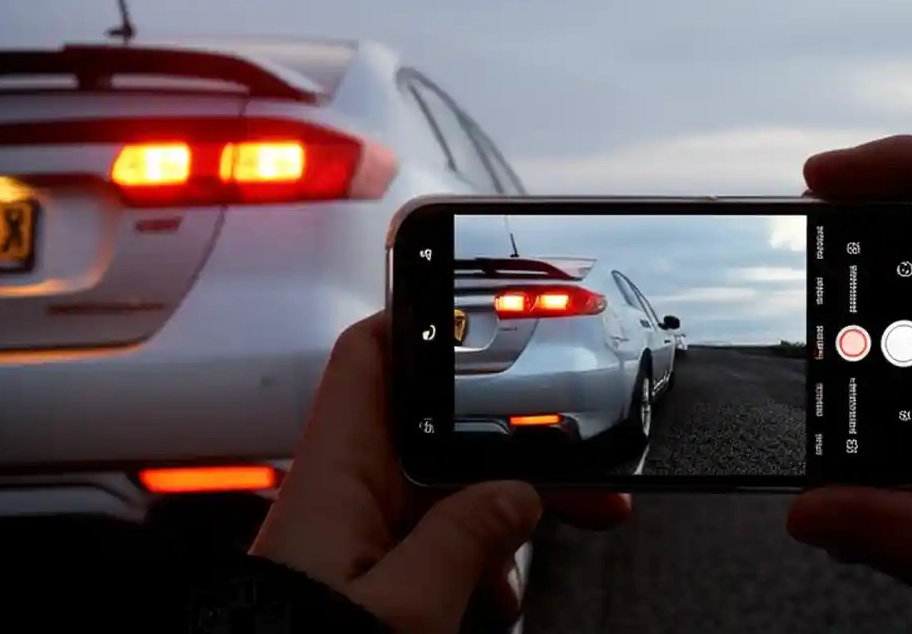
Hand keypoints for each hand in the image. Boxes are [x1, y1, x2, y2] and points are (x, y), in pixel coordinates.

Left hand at [251, 313, 632, 633]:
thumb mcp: (404, 611)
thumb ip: (466, 542)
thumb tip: (515, 496)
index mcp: (334, 479)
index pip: (367, 359)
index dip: (417, 319)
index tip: (481, 308)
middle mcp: (344, 498)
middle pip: (434, 435)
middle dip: (507, 447)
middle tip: (577, 464)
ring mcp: (358, 542)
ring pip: (445, 498)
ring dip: (499, 522)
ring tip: (537, 556)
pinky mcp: (369, 581)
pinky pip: (433, 549)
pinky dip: (476, 568)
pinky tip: (491, 603)